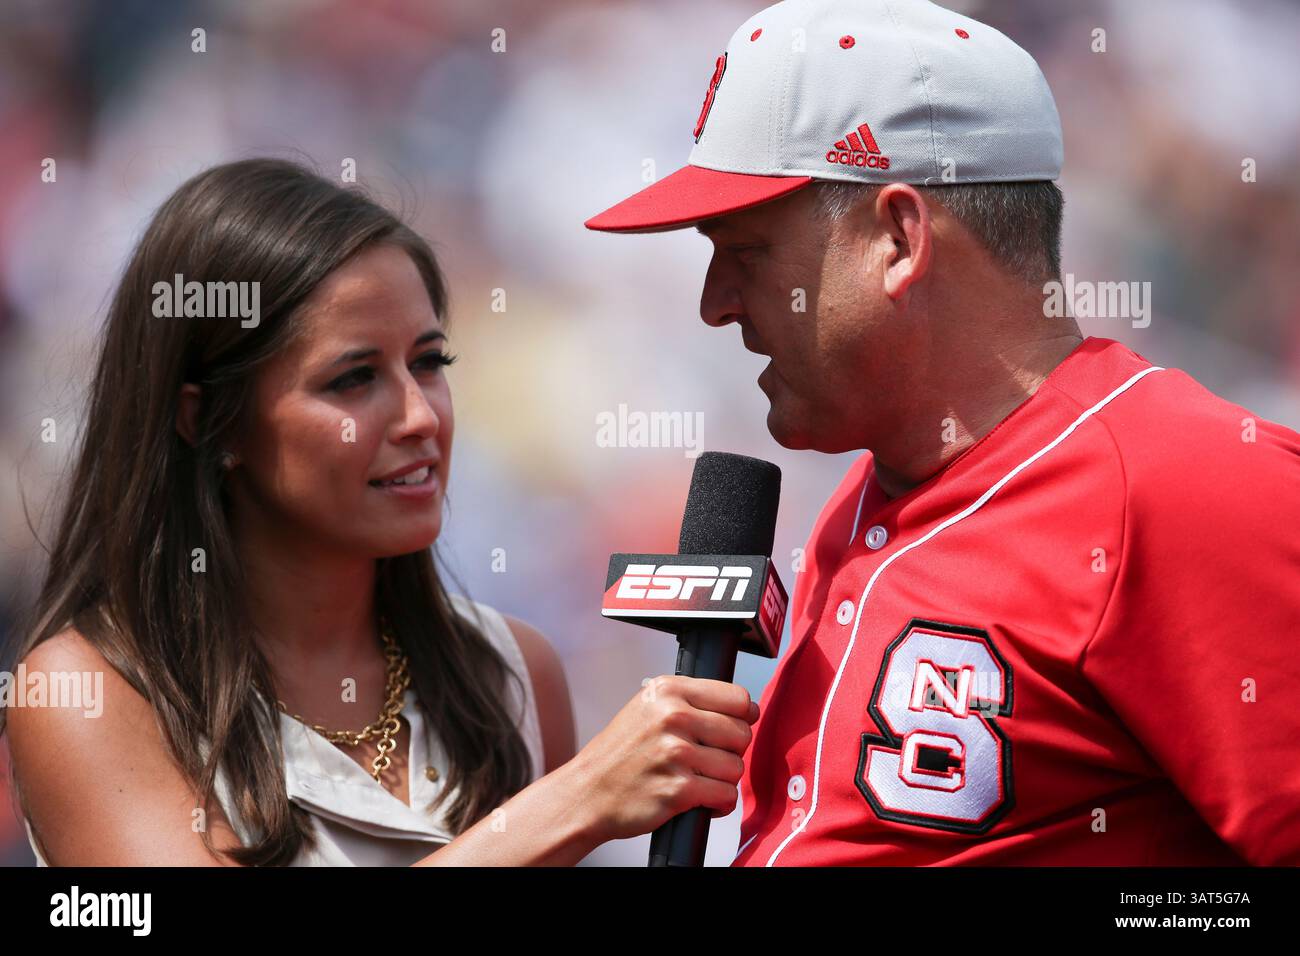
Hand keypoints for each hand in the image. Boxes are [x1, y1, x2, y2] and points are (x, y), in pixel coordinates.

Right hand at [562, 675, 759, 844]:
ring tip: (701, 779)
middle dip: (733, 751)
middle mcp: (672, 716)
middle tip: (710, 759)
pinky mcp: (678, 789)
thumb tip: (747, 709)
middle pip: (741, 733)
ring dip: (724, 780)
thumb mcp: (647, 707)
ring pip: (736, 767)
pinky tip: (702, 800)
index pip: (737, 698)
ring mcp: (675, 753)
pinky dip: (720, 804)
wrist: (588, 792)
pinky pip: (726, 796)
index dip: (743, 717)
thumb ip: (690, 701)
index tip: (735, 727)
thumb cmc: (621, 753)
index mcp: (668, 691)